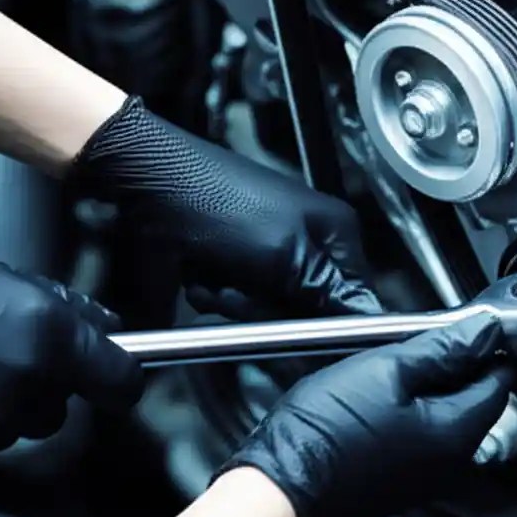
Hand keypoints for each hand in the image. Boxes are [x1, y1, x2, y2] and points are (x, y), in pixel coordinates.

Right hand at [0, 246, 142, 471]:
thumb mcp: (8, 280)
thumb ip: (68, 312)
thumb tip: (111, 329)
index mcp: (50, 339)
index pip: (122, 382)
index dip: (122, 382)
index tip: (118, 381)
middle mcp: (28, 387)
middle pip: (64, 408)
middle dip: (46, 388)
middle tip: (3, 354)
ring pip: (20, 426)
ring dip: (4, 405)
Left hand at [71, 96, 380, 317]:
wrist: (148, 185)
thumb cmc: (214, 201)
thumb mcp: (283, 256)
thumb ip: (328, 292)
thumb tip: (369, 319)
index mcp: (334, 232)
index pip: (355, 299)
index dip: (326, 322)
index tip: (298, 330)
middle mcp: (308, 243)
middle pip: (305, 312)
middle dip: (266, 308)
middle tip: (242, 287)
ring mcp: (269, 253)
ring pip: (264, 312)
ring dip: (234, 302)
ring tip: (217, 274)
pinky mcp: (235, 262)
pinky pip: (232, 302)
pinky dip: (212, 293)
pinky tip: (200, 271)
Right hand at [221, 314, 512, 516]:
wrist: (282, 484)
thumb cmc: (325, 431)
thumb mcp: (387, 368)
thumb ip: (442, 348)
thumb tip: (482, 332)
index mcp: (457, 432)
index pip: (500, 380)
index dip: (489, 345)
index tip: (470, 326)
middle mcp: (450, 462)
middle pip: (475, 400)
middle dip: (457, 365)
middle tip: (419, 340)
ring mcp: (424, 478)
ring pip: (446, 418)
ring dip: (429, 388)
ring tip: (391, 366)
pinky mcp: (398, 484)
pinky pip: (420, 438)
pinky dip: (409, 414)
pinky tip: (377, 398)